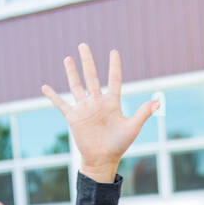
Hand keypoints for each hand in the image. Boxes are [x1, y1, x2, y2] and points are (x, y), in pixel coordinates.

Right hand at [41, 44, 157, 183]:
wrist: (102, 159)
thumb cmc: (119, 145)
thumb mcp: (132, 128)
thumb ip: (143, 113)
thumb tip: (158, 102)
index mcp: (112, 103)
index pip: (114, 79)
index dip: (114, 66)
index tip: (114, 52)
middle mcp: (97, 102)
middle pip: (92, 76)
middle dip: (87, 61)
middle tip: (83, 45)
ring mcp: (84, 109)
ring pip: (76, 86)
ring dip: (71, 72)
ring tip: (67, 58)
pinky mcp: (73, 117)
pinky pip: (61, 104)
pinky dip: (52, 96)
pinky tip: (44, 87)